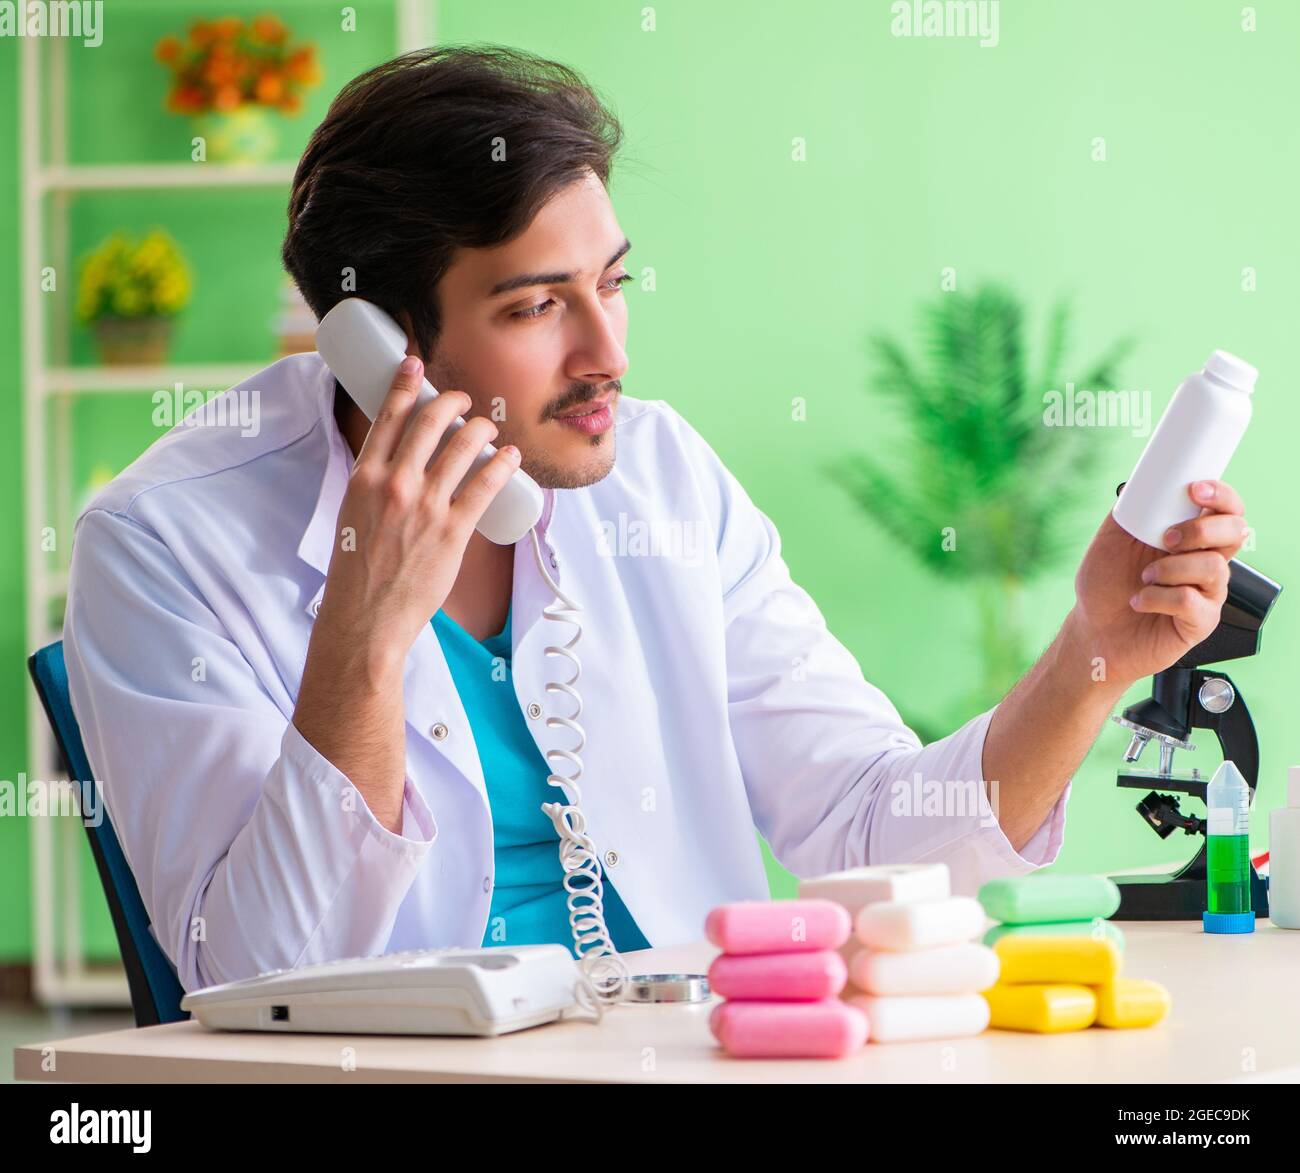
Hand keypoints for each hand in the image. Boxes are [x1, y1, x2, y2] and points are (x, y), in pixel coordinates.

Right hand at [315, 354, 519, 677]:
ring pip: (463, 446)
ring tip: (489, 428)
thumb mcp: (353, 515)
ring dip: (482, 428)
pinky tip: (510, 457)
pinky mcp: (452, 531)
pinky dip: (502, 465)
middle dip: (452, 401)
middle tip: (463, 400)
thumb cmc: (358, 570)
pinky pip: (485, 486)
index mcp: (364, 477)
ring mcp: (425, 507)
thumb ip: (374, 488)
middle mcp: (394, 485)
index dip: (405, 383)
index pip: (388, 416)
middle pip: (430, 422)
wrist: (365, 617)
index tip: (415, 363)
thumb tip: (401, 467)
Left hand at [1070, 479, 1248, 686]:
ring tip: (1143, 578)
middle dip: (1201, 530)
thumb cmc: (1105, 585)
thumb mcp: (1111, 540)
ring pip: (1213, 567)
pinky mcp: (1201, 621)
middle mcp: (1205, 562)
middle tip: (1166, 540)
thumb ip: (1130, 512)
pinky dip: (1158, 598)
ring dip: (1170, 568)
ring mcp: (1207, 592)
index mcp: (1190, 537)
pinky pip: (1192, 601)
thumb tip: (1141, 485)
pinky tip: (1140, 601)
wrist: (1094, 629)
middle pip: (1236, 531)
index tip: (1195, 490)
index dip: (1221, 495)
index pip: (1225, 509)